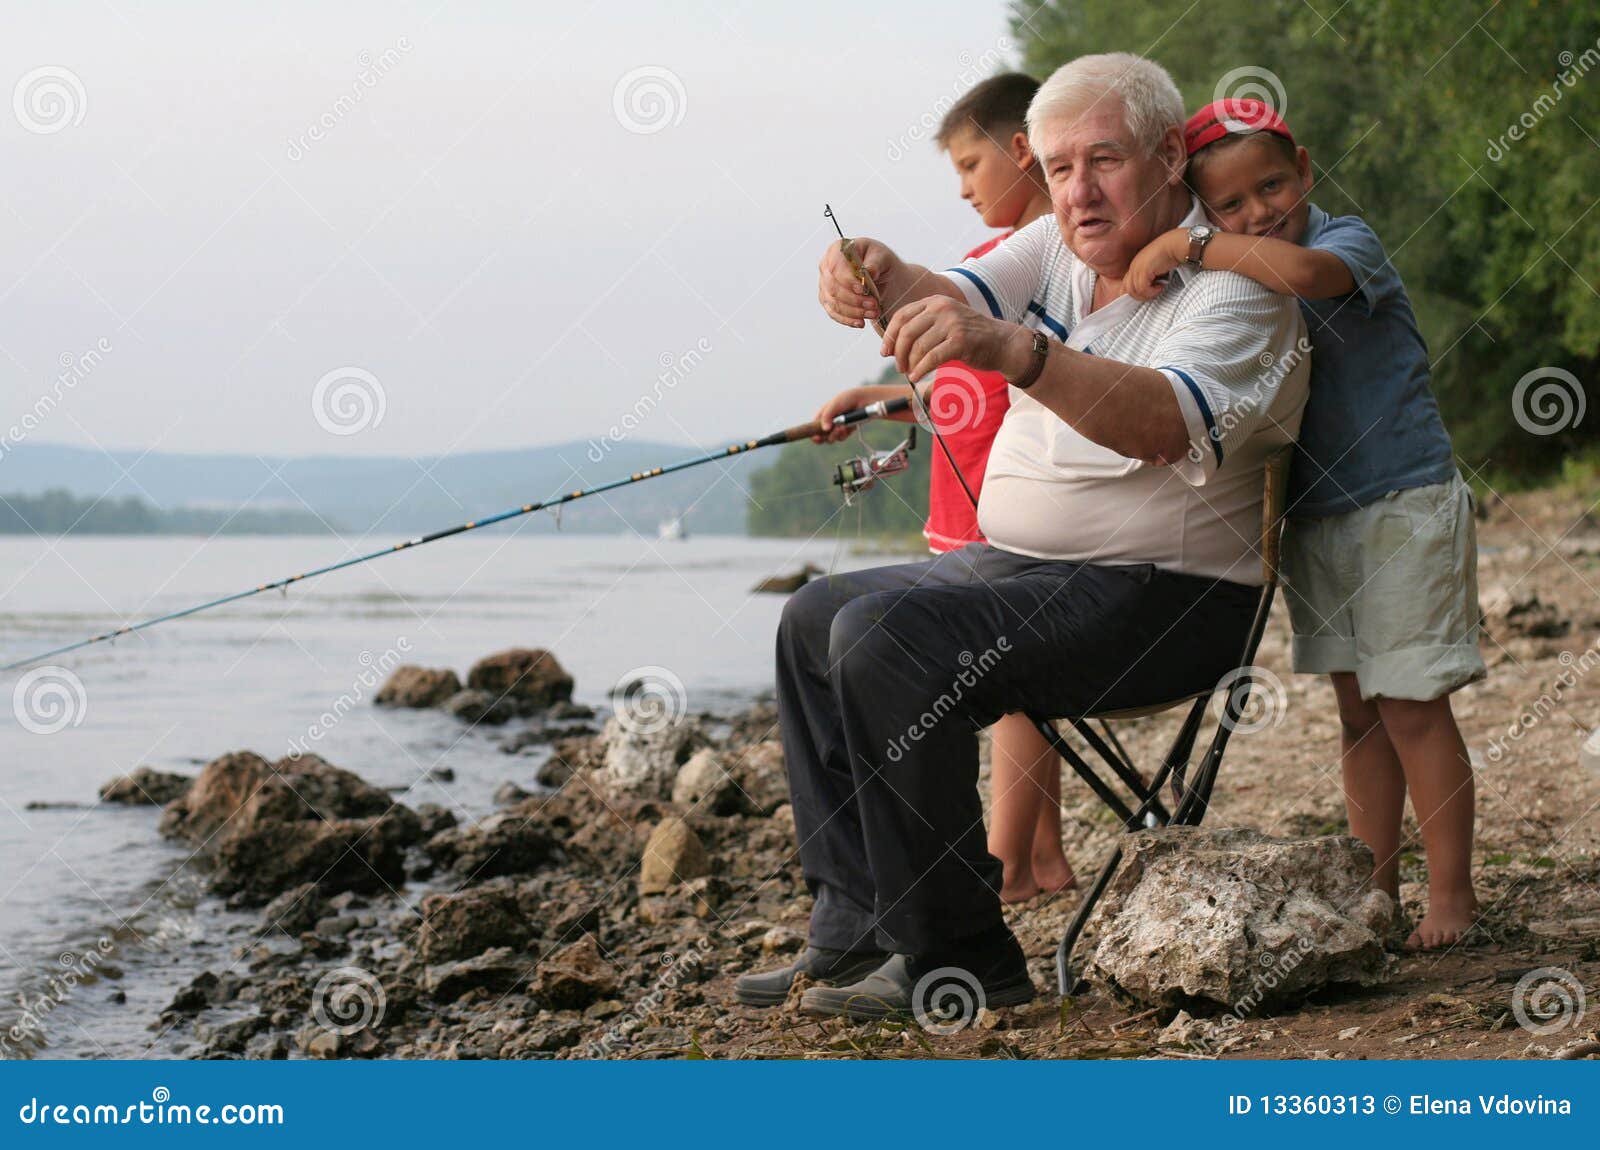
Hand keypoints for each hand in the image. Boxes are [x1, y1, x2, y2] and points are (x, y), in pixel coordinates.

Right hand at [812, 387, 869, 442]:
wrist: (865, 400)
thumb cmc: (848, 399)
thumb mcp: (834, 405)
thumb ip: (827, 416)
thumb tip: (824, 429)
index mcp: (824, 414)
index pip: (814, 426)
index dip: (814, 433)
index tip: (816, 437)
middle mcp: (829, 421)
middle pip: (822, 435)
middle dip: (825, 437)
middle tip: (828, 436)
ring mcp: (838, 426)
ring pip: (831, 438)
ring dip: (835, 435)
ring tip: (841, 428)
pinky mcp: (847, 430)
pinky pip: (841, 438)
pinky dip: (843, 435)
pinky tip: (846, 428)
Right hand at [818, 237, 896, 328]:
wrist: (880, 274)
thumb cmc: (878, 261)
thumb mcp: (882, 256)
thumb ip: (875, 263)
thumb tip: (868, 272)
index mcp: (837, 249)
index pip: (836, 266)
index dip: (847, 280)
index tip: (863, 289)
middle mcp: (826, 266)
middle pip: (832, 287)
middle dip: (854, 300)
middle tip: (873, 304)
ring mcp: (825, 284)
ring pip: (833, 302)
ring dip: (854, 311)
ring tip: (873, 313)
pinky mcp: (828, 300)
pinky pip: (834, 313)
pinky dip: (848, 320)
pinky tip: (861, 322)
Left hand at [880, 295, 1016, 382]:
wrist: (1002, 343)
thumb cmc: (970, 337)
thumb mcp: (944, 323)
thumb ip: (921, 328)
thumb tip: (891, 346)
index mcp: (935, 302)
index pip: (901, 315)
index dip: (889, 336)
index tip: (885, 352)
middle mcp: (942, 308)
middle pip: (907, 331)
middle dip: (898, 352)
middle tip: (899, 366)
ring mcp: (952, 323)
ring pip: (918, 347)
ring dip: (910, 364)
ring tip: (910, 372)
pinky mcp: (961, 341)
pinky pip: (932, 358)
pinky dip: (920, 369)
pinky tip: (917, 377)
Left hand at [1126, 228, 1186, 300]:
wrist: (1175, 245)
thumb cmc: (1170, 255)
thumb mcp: (1155, 267)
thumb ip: (1148, 276)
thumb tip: (1147, 290)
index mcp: (1135, 266)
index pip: (1126, 285)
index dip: (1136, 293)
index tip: (1148, 294)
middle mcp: (1133, 267)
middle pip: (1128, 290)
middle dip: (1140, 296)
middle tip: (1153, 293)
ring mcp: (1137, 269)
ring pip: (1133, 292)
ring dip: (1147, 294)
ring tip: (1158, 289)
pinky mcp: (1143, 271)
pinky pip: (1142, 289)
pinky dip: (1152, 291)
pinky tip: (1161, 286)